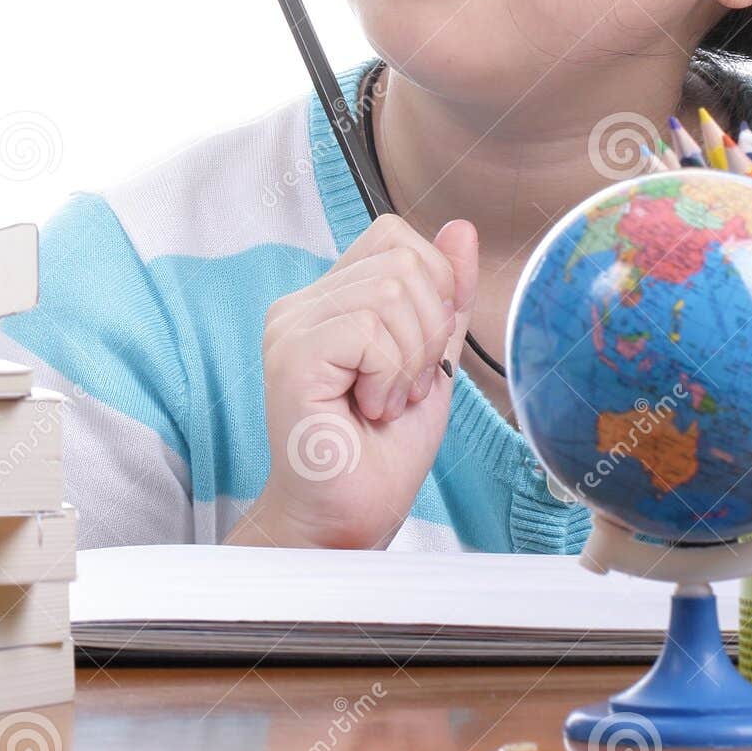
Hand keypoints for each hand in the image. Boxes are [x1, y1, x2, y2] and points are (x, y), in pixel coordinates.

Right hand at [226, 213, 478, 549]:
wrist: (348, 520)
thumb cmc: (381, 453)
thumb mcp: (432, 360)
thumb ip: (444, 296)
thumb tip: (461, 230)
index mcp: (329, 297)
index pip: (394, 236)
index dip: (432, 286)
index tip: (418, 356)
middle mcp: (301, 302)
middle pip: (402, 259)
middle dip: (428, 331)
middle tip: (401, 388)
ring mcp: (290, 326)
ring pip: (392, 292)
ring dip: (410, 360)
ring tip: (384, 401)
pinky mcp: (291, 355)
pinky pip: (371, 331)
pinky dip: (390, 376)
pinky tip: (368, 409)